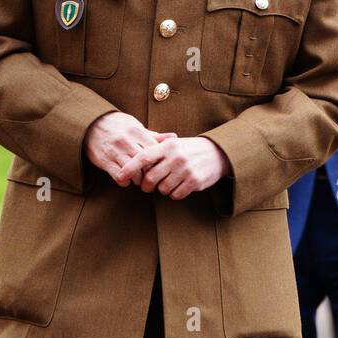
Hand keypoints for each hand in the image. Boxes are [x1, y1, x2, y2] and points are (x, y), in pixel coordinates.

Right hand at [84, 112, 174, 186]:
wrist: (92, 123)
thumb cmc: (119, 126)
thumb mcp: (136, 126)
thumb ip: (154, 135)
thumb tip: (174, 137)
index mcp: (136, 131)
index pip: (155, 150)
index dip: (160, 161)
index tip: (161, 166)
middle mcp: (126, 141)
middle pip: (146, 163)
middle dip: (151, 173)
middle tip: (154, 178)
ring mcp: (115, 151)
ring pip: (133, 172)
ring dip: (139, 179)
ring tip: (141, 180)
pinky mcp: (104, 161)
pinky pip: (119, 177)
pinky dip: (125, 182)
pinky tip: (128, 180)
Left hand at [115, 136, 231, 199]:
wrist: (218, 153)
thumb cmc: (190, 149)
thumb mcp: (174, 143)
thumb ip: (155, 148)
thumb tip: (131, 156)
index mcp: (168, 146)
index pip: (143, 157)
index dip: (129, 168)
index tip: (119, 177)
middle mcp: (176, 157)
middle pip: (150, 178)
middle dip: (146, 185)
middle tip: (146, 186)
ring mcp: (186, 170)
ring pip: (162, 189)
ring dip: (162, 189)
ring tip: (168, 183)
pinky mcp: (195, 181)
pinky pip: (176, 195)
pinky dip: (174, 194)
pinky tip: (179, 187)